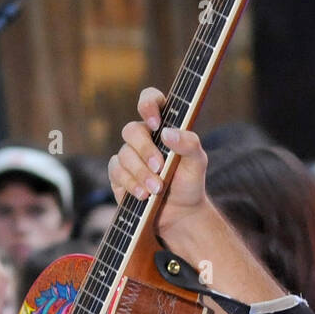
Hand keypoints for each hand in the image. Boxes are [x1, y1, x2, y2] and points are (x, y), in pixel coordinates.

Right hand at [108, 88, 215, 251]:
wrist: (181, 213)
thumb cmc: (189, 182)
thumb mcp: (198, 163)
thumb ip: (189, 143)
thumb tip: (167, 133)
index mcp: (162, 126)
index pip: (150, 100)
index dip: (148, 104)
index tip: (156, 123)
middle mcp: (143, 137)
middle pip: (131, 130)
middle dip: (145, 150)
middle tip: (160, 167)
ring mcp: (128, 155)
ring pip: (124, 155)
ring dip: (141, 173)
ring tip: (157, 189)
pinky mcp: (119, 175)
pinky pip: (117, 172)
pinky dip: (131, 183)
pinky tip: (144, 195)